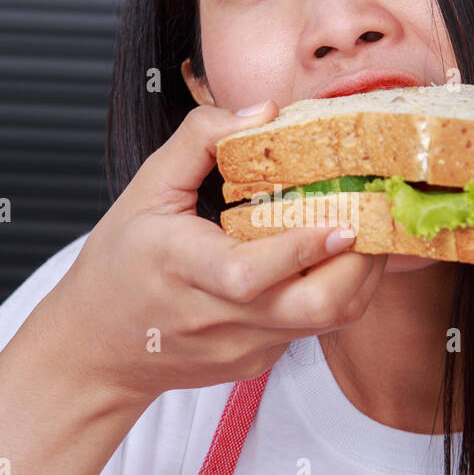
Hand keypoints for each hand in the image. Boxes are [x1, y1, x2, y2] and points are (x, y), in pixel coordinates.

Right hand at [54, 102, 386, 409]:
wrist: (99, 351)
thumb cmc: (119, 265)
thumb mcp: (144, 190)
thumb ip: (199, 141)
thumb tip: (264, 112)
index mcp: (182, 269)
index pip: (250, 274)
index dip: (302, 249)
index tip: (343, 221)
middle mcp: (218, 317)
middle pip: (314, 309)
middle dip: (362, 264)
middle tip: (374, 217)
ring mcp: (243, 347)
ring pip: (328, 322)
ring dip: (359, 276)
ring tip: (364, 233)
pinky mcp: (257, 362)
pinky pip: (310, 328)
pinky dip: (331, 291)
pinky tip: (327, 260)